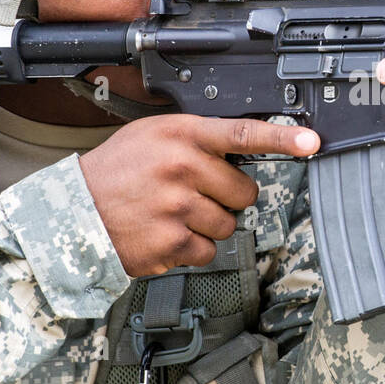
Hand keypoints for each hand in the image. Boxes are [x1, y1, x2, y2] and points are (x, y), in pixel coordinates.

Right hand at [79, 115, 318, 276]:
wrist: (73, 213)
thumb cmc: (116, 172)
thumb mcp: (153, 135)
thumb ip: (198, 138)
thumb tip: (243, 148)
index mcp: (182, 135)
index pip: (243, 132)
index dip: (283, 138)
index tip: (311, 141)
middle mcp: (183, 167)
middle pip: (244, 191)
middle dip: (226, 197)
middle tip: (193, 194)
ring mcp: (179, 207)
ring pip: (229, 224)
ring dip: (208, 225)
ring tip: (173, 214)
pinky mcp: (174, 242)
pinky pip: (209, 251)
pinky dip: (192, 248)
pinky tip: (166, 234)